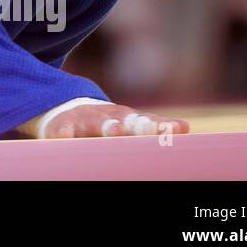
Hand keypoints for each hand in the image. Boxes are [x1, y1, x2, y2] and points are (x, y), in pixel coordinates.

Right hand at [45, 103, 189, 138]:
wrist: (65, 109)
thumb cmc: (105, 122)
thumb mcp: (127, 122)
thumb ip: (153, 125)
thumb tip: (185, 127)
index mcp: (126, 118)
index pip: (147, 122)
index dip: (162, 127)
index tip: (180, 129)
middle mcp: (107, 118)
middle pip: (124, 121)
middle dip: (136, 126)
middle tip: (151, 129)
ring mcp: (84, 120)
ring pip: (95, 124)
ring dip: (106, 127)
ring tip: (115, 132)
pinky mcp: (61, 126)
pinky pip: (62, 130)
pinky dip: (64, 134)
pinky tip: (66, 137)